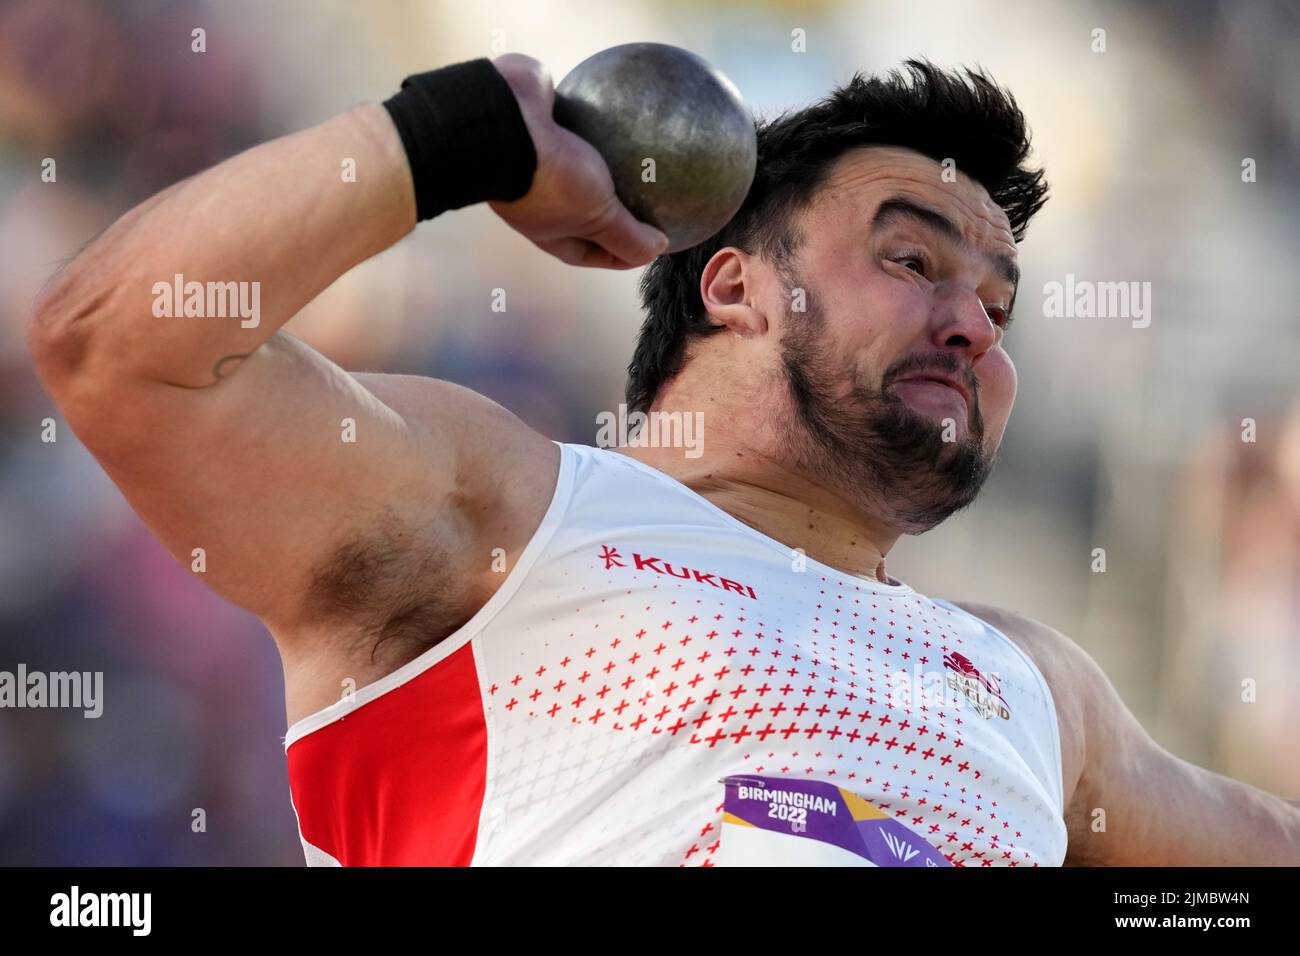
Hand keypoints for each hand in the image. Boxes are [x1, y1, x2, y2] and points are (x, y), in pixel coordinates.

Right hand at [487, 54, 668, 268]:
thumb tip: (657, 249)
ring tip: (642, 156)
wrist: (506, 117)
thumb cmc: (550, 179)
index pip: (590, 254)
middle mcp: (540, 199)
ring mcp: (539, 160)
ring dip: (607, 163)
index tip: (650, 247)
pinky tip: (627, 116)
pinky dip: (598, 123)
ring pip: (581, 167)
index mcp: (549, 231)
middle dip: (613, 211)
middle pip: (584, 213)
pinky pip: (577, 126)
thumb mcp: (599, 217)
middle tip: (648, 201)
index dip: (620, 256)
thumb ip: (627, 236)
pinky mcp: (544, 123)